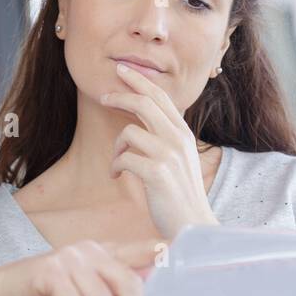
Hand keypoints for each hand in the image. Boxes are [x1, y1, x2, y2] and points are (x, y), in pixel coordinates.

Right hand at [0, 238, 158, 295]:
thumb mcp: (85, 294)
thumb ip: (114, 290)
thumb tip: (150, 284)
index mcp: (103, 254)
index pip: (143, 249)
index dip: (167, 254)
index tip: (186, 262)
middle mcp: (89, 251)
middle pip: (128, 285)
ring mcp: (69, 259)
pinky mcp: (49, 273)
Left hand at [101, 61, 218, 242]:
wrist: (192, 224)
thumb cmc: (180, 196)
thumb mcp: (178, 160)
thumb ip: (165, 141)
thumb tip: (142, 126)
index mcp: (183, 134)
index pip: (160, 97)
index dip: (140, 81)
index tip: (121, 71)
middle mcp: (178, 139)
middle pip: (145, 102)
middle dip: (120, 94)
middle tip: (103, 95)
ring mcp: (169, 154)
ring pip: (129, 131)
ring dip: (116, 146)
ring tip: (118, 164)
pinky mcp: (157, 172)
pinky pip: (124, 157)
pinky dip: (116, 165)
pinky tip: (117, 175)